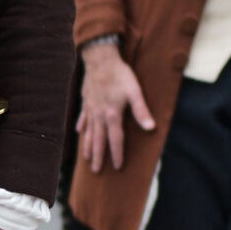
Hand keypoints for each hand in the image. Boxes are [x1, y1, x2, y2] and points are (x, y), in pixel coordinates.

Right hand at [76, 41, 155, 171]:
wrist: (100, 59)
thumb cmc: (120, 74)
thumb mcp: (134, 91)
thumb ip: (141, 110)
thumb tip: (151, 127)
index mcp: (112, 114)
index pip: (115, 139)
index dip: (117, 154)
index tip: (118, 167)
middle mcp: (99, 115)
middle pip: (98, 140)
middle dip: (98, 156)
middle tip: (96, 171)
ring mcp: (90, 109)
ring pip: (88, 132)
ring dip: (88, 146)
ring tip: (86, 159)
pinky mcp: (86, 102)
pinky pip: (83, 119)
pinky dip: (82, 128)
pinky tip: (79, 134)